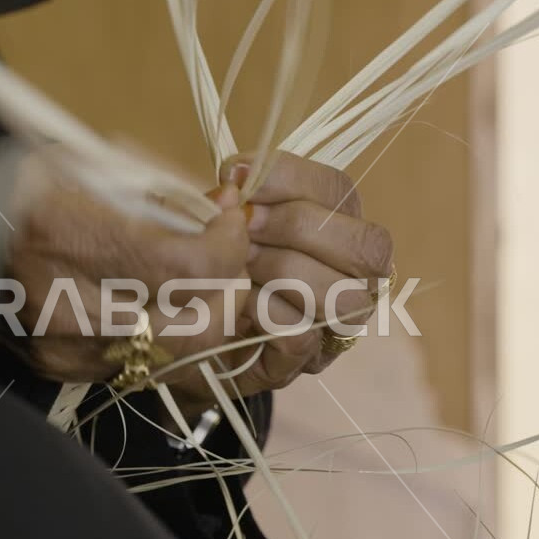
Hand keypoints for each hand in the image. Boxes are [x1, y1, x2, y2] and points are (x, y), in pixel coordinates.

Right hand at [6, 152, 253, 407]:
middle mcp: (67, 306)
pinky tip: (154, 303)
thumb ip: (164, 191)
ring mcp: (67, 349)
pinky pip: (141, 365)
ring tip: (198, 281)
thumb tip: (223, 208)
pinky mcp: (64, 369)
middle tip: (224, 258)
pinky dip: (163, 336)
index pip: (187, 266)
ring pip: (175, 355)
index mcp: (68, 236)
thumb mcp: (91, 166)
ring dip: (203, 317)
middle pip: (194, 325)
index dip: (227, 246)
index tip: (231, 220)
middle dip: (227, 290)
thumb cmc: (26, 187)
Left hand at [218, 151, 393, 392]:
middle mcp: (351, 275)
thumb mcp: (213, 218)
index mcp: (335, 224)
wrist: (172, 329)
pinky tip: (238, 303)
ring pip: (346, 296)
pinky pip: (304, 337)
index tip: (236, 176)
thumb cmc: (203, 262)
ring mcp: (333, 325)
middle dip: (298, 226)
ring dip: (285, 271)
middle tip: (246, 226)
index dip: (291, 177)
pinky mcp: (302, 363)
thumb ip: (230, 197)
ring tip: (241, 266)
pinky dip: (268, 313)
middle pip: (367, 246)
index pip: (339, 190)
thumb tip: (232, 187)